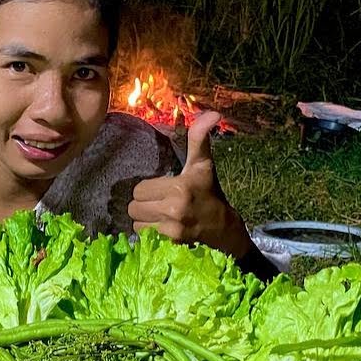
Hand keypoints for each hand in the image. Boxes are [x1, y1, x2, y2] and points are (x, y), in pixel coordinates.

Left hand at [128, 111, 253, 258]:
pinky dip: (151, 236)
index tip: (164, 192)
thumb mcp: (202, 165)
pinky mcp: (169, 247)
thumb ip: (199, 138)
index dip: (148, 190)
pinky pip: (144, 239)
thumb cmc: (210, 194)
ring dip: (146, 222)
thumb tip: (212, 113)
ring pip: (137, 225)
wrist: (226, 232)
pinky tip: (165, 232)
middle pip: (134, 208)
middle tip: (161, 206)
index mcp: (179, 188)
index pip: (139, 189)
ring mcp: (171, 231)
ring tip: (163, 219)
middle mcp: (173, 210)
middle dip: (144, 206)